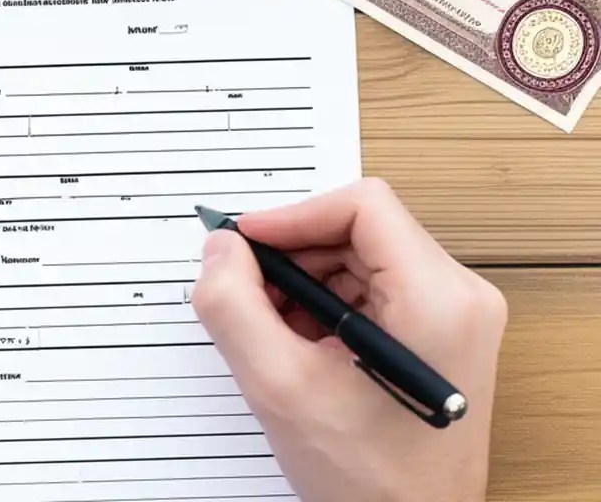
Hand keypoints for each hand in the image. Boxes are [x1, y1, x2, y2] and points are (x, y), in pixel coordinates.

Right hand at [192, 179, 506, 501]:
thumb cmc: (371, 480)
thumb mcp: (278, 385)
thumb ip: (235, 306)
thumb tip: (221, 251)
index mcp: (438, 300)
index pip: (362, 206)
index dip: (293, 216)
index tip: (246, 242)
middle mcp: (459, 299)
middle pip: (360, 230)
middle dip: (294, 255)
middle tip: (246, 289)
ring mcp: (454, 317)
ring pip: (362, 259)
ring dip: (306, 283)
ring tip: (273, 330)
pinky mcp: (439, 335)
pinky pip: (373, 291)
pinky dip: (326, 306)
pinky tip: (299, 346)